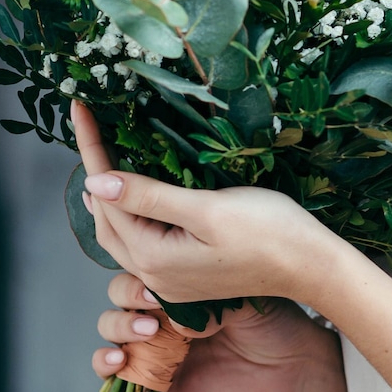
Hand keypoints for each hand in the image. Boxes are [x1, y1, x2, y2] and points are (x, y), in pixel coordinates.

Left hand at [72, 101, 345, 310]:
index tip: (80, 109)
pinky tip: (135, 199)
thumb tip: (98, 181)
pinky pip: (143, 244)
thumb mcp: (207, 209)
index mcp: (153, 257)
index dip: (93, 150)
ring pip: (123, 235)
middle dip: (95, 175)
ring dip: (110, 198)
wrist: (311, 267)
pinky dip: (132, 217)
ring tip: (102, 159)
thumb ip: (150, 197)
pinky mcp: (186, 278)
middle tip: (91, 128)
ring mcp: (170, 281)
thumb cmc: (270, 232)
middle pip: (107, 220)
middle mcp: (153, 276)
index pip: (108, 197)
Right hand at [93, 271, 350, 391]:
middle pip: (119, 290)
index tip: (145, 253)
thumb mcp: (238, 290)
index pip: (139, 258)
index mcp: (181, 277)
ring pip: (112, 324)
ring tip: (149, 329)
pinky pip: (115, 370)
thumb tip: (164, 290)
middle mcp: (163, 306)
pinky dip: (106, 362)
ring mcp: (157, 339)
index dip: (133, 255)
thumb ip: (202, 285)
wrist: (291, 363)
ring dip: (119, 323)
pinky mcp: (155, 374)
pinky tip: (120, 359)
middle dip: (128, 291)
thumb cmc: (272, 317)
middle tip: (153, 298)